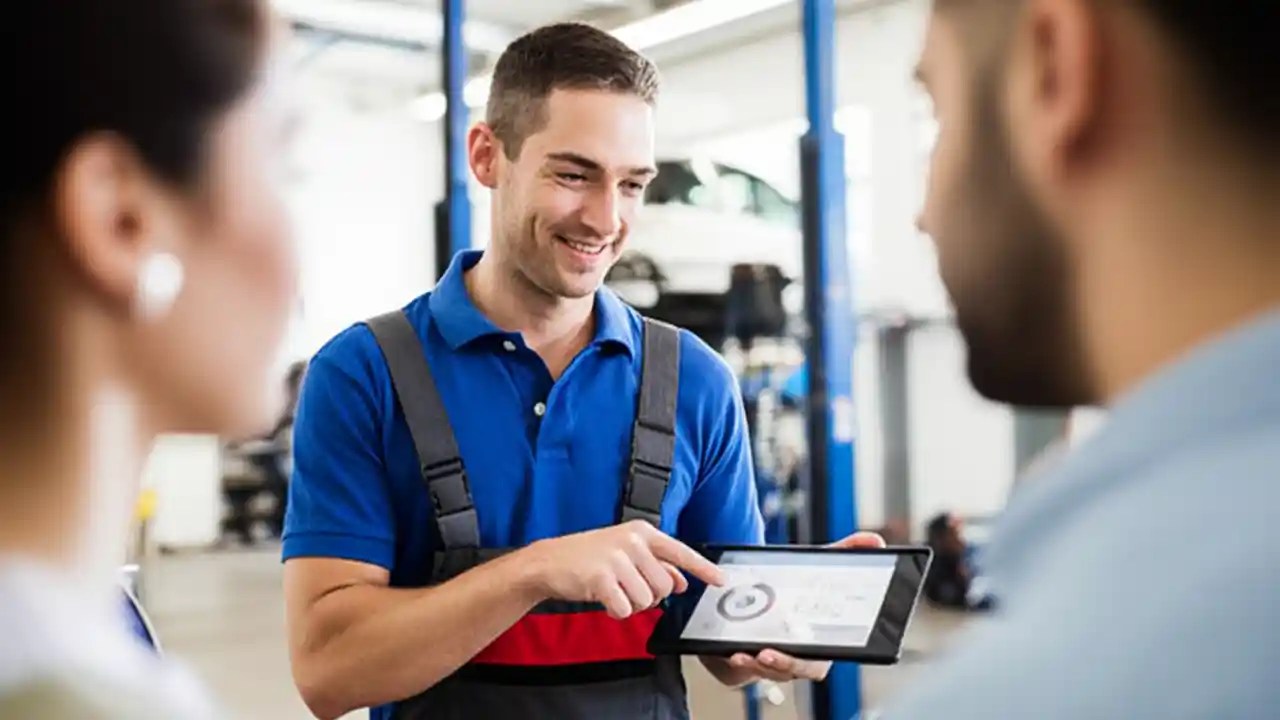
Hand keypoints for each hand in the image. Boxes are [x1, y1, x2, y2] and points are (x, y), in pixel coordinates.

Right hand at [524, 520, 724, 619]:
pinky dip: (616, 611)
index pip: (680, 551)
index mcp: (641, 532)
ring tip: (613, 590)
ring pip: (646, 600)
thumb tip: (682, 580)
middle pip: (663, 585)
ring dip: (630, 604)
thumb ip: (655, 564)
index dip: (703, 568)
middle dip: (649, 595)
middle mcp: (631, 542)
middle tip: (628, 588)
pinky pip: (625, 609)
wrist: (549, 562)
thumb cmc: (588, 557)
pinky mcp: (601, 578)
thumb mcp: (626, 553)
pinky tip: (603, 599)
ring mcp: (616, 558)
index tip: (720, 580)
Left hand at [712, 530, 887, 684]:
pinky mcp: (745, 665)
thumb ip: (844, 552)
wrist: (755, 600)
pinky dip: (737, 663)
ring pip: (768, 673)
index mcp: (819, 641)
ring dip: (755, 665)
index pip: (824, 657)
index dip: (817, 657)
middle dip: (784, 665)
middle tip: (768, 653)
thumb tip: (876, 540)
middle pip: (797, 671)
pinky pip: (742, 672)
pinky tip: (730, 653)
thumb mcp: (816, 568)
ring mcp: (771, 664)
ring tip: (744, 653)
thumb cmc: (793, 591)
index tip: (810, 648)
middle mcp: (797, 657)